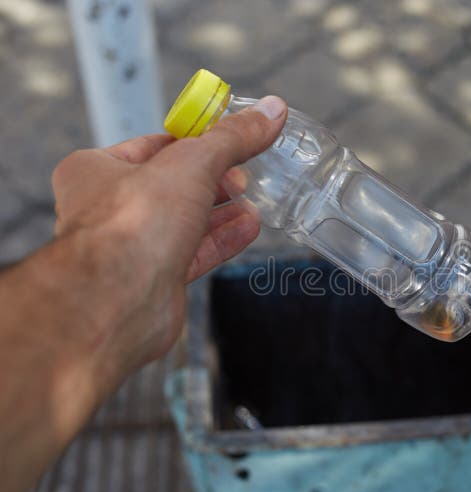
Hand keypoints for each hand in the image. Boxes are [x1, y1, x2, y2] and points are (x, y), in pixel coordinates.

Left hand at [51, 94, 286, 375]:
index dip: (194, 141)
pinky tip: (249, 228)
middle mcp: (108, 208)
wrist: (121, 300)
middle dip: (211, 180)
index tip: (228, 138)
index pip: (153, 146)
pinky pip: (193, 252)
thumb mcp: (193, 162)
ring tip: (252, 201)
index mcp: (96, 170)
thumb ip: (233, 137)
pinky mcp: (154, 278)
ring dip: (220, 212)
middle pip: (171, 185)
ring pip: (183, 222)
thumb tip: (271, 110)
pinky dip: (221, 240)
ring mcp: (132, 247)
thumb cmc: (134, 223)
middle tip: (243, 173)